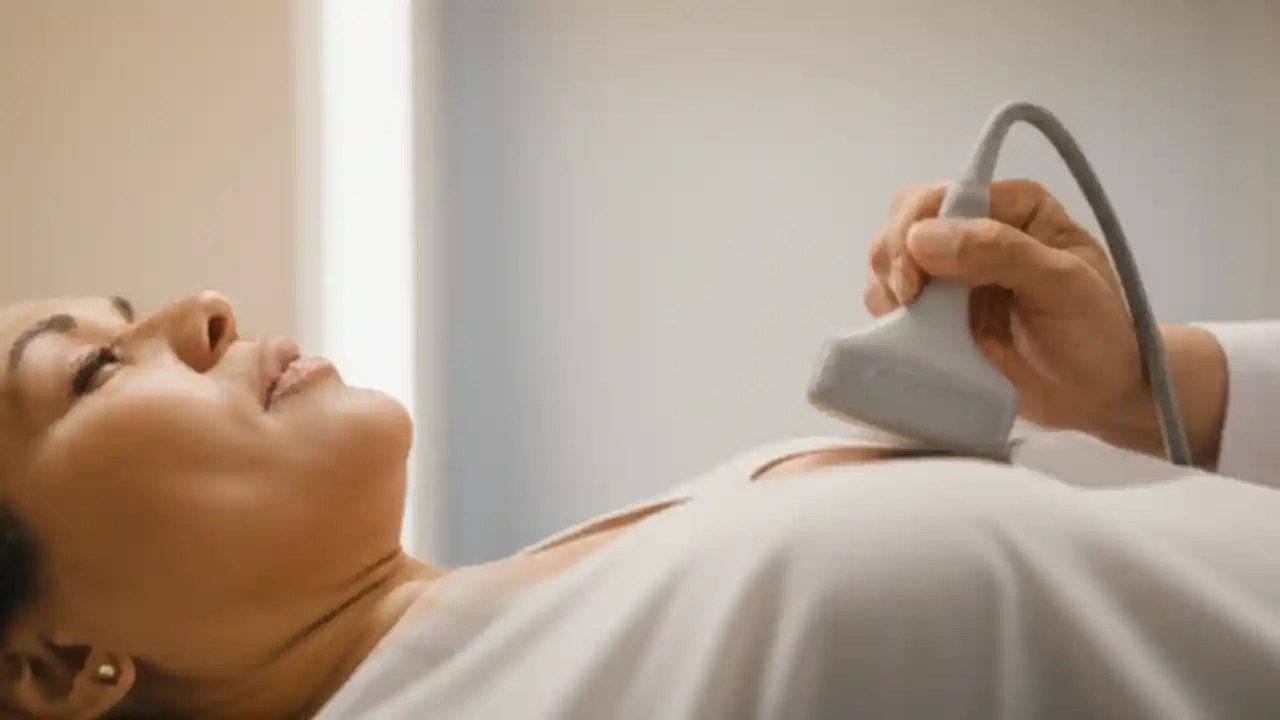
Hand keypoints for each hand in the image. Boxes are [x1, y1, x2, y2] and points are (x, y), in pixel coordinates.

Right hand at [864, 180, 1223, 462]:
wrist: (1096, 397)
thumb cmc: (1094, 335)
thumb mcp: (1063, 286)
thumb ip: (1001, 253)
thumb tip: (921, 239)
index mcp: (1013, 208)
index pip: (945, 195)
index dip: (917, 228)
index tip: (915, 281)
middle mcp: (976, 231)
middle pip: (905, 220)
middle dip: (894, 257)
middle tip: (908, 302)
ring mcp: (950, 274)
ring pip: (888, 260)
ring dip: (887, 289)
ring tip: (911, 323)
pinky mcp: (935, 315)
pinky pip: (889, 302)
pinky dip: (888, 318)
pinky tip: (909, 337)